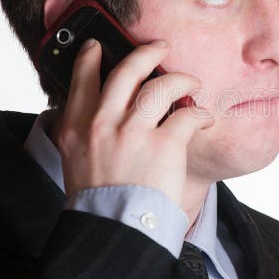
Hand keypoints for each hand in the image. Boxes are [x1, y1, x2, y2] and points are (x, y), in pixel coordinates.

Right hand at [52, 38, 213, 206]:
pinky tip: (203, 119)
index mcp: (76, 128)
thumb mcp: (75, 163)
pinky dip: (199, 114)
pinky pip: (188, 115)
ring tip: (191, 82)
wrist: (114, 231)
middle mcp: (103, 124)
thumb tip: (98, 114)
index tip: (98, 46)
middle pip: (127, 71)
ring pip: (161, 85)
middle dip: (146, 53)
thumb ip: (84, 135)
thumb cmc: (98, 204)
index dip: (90, 58)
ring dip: (180, 79)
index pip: (82, 80)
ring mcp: (134, 132)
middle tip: (159, 46)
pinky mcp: (164, 145)